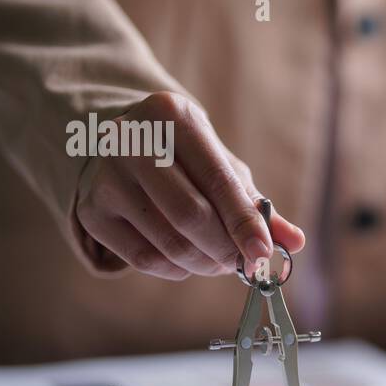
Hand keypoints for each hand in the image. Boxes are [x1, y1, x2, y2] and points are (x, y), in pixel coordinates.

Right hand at [74, 91, 304, 279]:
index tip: (263, 254)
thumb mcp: (222, 167)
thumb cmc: (186, 159)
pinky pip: (143, 258)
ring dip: (204, 263)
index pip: (218, 181)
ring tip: (219, 262)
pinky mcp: (90, 210)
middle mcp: (130, 140)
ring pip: (168, 242)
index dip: (244, 224)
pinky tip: (187, 260)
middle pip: (190, 216)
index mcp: (171, 116)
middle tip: (241, 263)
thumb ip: (257, 205)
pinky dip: (175, 268)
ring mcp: (104, 176)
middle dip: (225, 249)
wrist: (122, 147)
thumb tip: (294, 242)